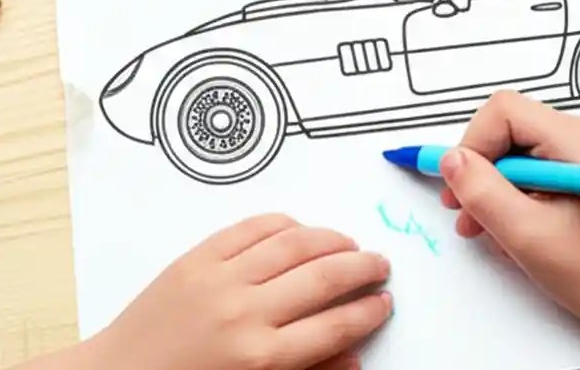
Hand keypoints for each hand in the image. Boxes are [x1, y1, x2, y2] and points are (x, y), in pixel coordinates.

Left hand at [91, 214, 390, 369]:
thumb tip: (353, 357)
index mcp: (260, 360)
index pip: (334, 327)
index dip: (367, 311)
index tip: (383, 301)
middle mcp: (245, 314)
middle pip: (323, 279)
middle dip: (361, 269)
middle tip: (380, 265)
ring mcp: (219, 280)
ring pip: (293, 244)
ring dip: (330, 240)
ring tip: (350, 243)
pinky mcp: (196, 259)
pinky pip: (250, 229)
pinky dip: (283, 224)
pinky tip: (301, 230)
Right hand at [440, 92, 579, 369]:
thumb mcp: (524, 233)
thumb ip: (481, 192)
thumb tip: (451, 160)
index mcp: (575, 141)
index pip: (503, 111)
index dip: (474, 144)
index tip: (462, 185)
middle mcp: (578, 136)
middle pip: (503, 127)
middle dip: (478, 168)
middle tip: (464, 209)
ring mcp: (574, 151)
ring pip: (508, 149)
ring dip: (487, 186)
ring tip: (482, 225)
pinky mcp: (568, 169)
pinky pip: (521, 166)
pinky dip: (504, 194)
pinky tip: (504, 225)